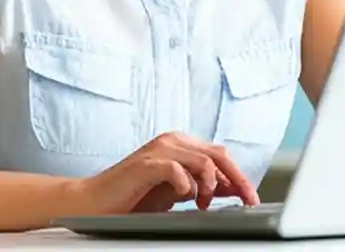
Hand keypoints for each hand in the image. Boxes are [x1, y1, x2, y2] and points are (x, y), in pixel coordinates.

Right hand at [71, 132, 260, 213]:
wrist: (94, 202)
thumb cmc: (133, 197)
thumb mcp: (177, 192)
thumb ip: (202, 186)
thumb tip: (232, 188)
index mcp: (180, 146)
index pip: (220, 155)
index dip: (239, 176)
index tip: (251, 198)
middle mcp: (172, 142)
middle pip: (218, 155)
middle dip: (237, 179)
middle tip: (246, 201)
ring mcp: (158, 150)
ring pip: (203, 160)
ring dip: (210, 185)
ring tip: (202, 202)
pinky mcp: (145, 165)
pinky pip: (178, 170)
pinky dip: (186, 186)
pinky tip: (182, 197)